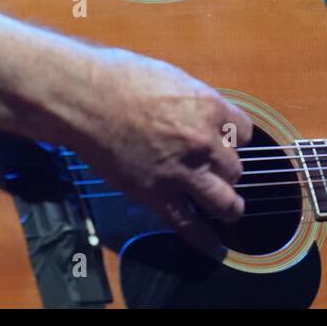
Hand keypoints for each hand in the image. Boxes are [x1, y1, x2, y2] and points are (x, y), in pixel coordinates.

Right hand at [63, 47, 252, 255]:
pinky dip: (205, 240)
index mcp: (208, 107)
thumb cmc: (119, 78)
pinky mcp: (156, 194)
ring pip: (225, 200)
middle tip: (213, 169)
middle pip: (236, 167)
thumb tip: (200, 114)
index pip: (244, 131)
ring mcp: (181, 171)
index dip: (234, 137)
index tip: (225, 140)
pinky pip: (189, 224)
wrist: (82, 98)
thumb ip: (192, 102)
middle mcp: (203, 142)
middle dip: (226, 169)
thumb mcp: (170, 78)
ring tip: (228, 209)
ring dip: (228, 205)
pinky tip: (216, 247)